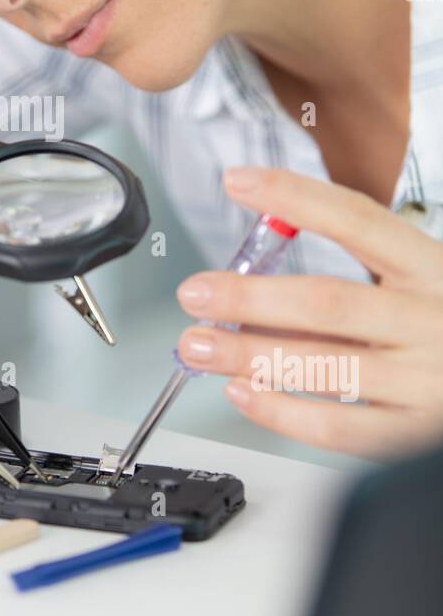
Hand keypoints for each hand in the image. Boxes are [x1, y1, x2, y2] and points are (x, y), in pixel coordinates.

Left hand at [175, 167, 442, 458]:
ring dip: (248, 353)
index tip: (238, 181)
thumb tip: (258, 273)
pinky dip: (281, 411)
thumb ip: (360, 279)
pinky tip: (243, 392)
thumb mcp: (425, 285)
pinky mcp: (414, 434)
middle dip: (250, 295)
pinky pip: (338, 427)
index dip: (294, 197)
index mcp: (433, 269)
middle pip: (327, 302)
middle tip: (196, 292)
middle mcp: (431, 320)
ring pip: (322, 365)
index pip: (357, 220)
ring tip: (199, 345)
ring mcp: (426, 381)